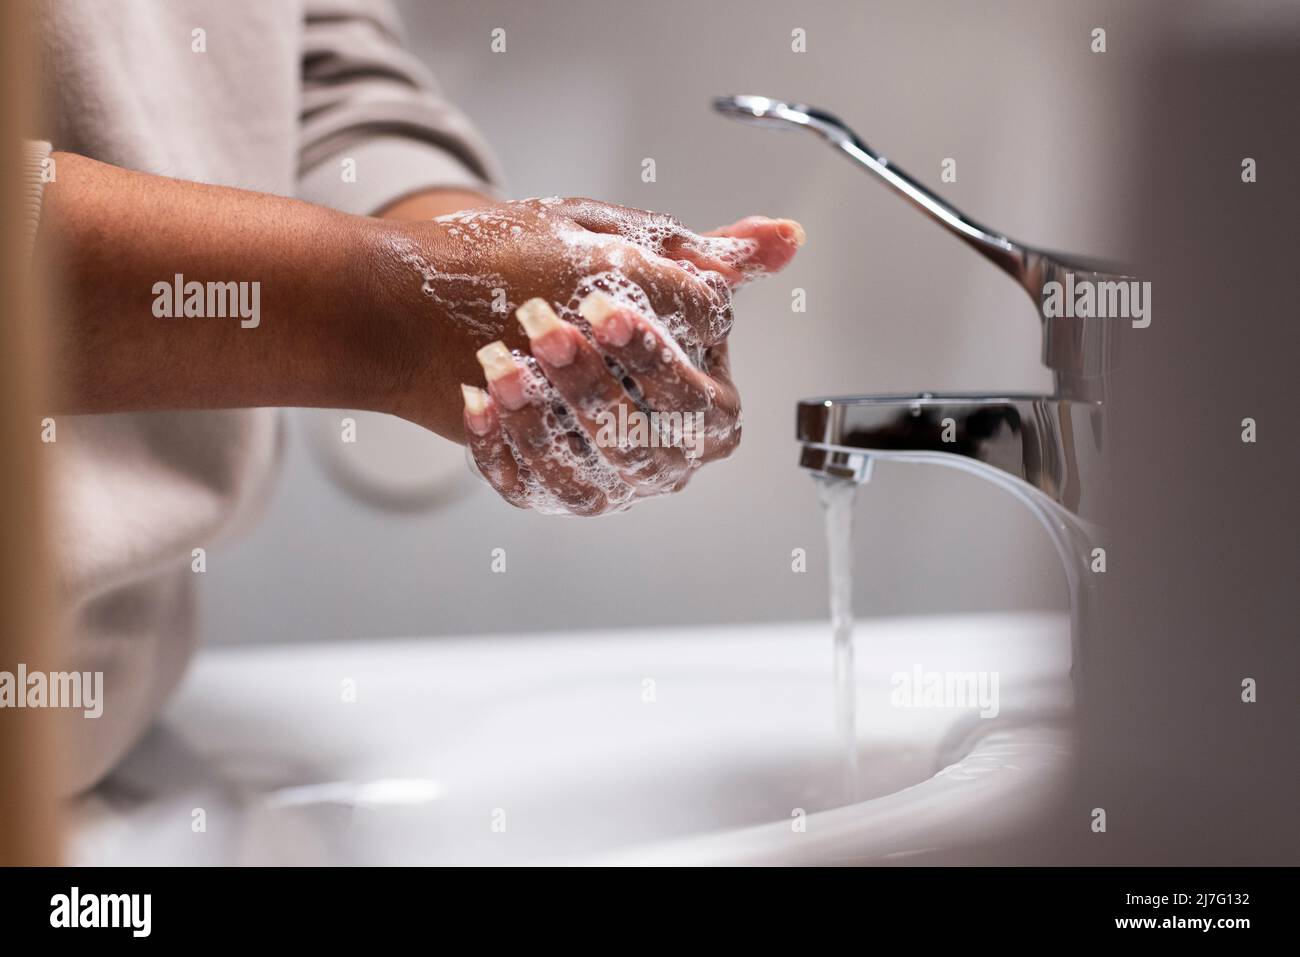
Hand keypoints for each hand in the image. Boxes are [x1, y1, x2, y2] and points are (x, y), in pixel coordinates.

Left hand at [412, 198, 802, 515]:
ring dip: (536, 418)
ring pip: (583, 474)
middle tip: (542, 324)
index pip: (693, 399)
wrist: (518, 316)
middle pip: (638, 443)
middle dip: (587, 383)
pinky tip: (478, 403)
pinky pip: (530, 489)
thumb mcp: (656, 262)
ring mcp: (613, 485)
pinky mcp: (555, 494)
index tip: (606, 308)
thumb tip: (787, 236)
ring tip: (498, 362)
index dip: (650, 355)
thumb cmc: (597, 291)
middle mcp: (668, 459)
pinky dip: (501, 450)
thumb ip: (716, 258)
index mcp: (709, 410)